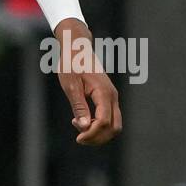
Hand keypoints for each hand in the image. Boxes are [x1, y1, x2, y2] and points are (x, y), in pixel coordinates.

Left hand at [52, 18, 122, 145]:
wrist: (77, 47)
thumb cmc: (71, 64)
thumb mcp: (71, 86)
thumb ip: (79, 107)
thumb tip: (85, 127)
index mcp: (104, 93)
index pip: (104, 123)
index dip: (92, 134)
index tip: (77, 138)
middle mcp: (112, 96)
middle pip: (114, 128)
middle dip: (98, 138)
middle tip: (79, 136)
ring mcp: (112, 97)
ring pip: (114, 125)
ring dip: (99, 133)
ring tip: (79, 127)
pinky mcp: (108, 98)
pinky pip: (109, 118)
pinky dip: (99, 126)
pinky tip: (83, 121)